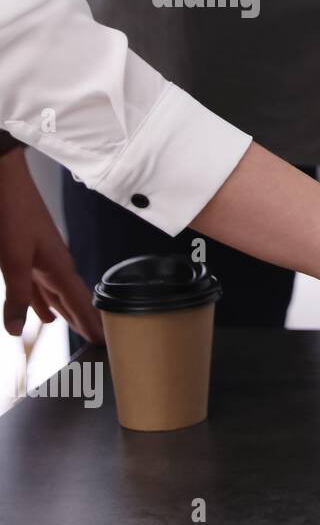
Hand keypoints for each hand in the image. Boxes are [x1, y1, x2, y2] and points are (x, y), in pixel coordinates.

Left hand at [0, 148, 102, 342]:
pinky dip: (44, 300)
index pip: (80, 303)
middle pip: (73, 299)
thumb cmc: (13, 215)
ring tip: (74, 329)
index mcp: (58, 267)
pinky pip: (42, 284)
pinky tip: (43, 309)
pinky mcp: (29, 254)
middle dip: (83, 320)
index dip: (90, 322)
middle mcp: (55, 265)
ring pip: (57, 293)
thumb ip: (17, 296)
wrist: (5, 182)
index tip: (104, 341)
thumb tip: (17, 328)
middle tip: (97, 340)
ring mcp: (43, 259)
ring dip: (64, 311)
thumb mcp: (12, 262)